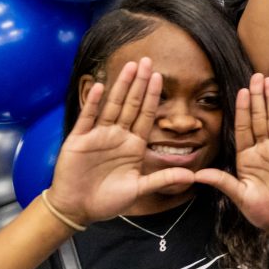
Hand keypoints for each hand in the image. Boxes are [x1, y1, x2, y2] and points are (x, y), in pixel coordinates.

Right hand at [47, 59, 198, 224]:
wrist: (78, 209)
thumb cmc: (108, 200)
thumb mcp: (138, 189)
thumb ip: (163, 179)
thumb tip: (191, 175)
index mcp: (133, 145)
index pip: (146, 115)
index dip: (153, 96)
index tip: (160, 77)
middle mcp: (117, 136)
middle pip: (131, 104)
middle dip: (140, 83)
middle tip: (147, 60)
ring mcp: (98, 136)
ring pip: (112, 105)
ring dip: (121, 86)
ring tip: (130, 66)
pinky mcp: (79, 140)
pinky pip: (88, 118)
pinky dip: (93, 103)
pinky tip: (100, 86)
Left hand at [186, 75, 268, 232]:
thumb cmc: (261, 211)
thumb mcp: (239, 196)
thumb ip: (222, 182)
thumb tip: (197, 175)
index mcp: (247, 157)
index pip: (244, 128)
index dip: (242, 110)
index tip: (241, 91)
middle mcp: (264, 150)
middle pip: (260, 119)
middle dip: (258, 98)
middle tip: (257, 76)